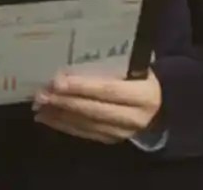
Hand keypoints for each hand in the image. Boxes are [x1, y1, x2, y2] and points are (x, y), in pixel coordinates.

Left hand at [32, 69, 162, 143]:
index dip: (82, 87)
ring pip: (86, 124)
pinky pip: (85, 133)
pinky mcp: (112, 140)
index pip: (108, 91)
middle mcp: (134, 117)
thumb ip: (112, 68)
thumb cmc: (144, 79)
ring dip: (60, 115)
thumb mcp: (137, 69)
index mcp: (143, 95)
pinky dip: (64, 125)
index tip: (58, 81)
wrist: (163, 107)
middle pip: (94, 110)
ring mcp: (122, 132)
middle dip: (65, 102)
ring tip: (39, 106)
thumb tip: (75, 61)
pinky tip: (47, 117)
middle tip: (42, 94)